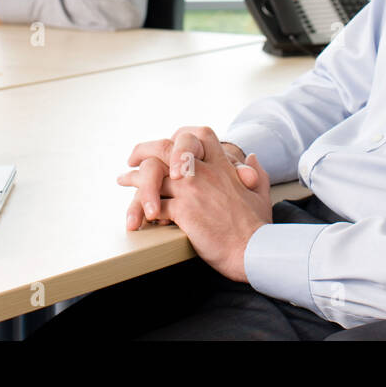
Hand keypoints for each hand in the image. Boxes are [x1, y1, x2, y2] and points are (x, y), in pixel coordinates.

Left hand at [119, 126, 270, 281]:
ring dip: (135, 179)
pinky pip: (154, 204)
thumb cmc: (258, 226)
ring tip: (124, 180)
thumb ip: (256, 171)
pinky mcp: (183, 212)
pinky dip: (144, 207)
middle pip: (165, 148)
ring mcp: (192, 191)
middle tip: (133, 158)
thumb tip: (252, 157)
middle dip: (144, 150)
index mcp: (222, 166)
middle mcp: (204, 173)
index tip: (167, 145)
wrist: (254, 250)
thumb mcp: (261, 192)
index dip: (179, 139)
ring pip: (154, 175)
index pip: (198, 136)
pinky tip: (139, 213)